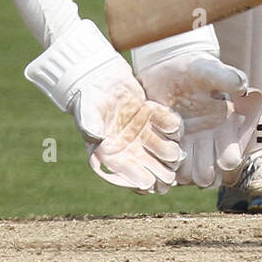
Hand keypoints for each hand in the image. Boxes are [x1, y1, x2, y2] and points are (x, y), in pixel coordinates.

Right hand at [24, 20, 183, 191]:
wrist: (97, 78)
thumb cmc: (87, 100)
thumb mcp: (87, 114)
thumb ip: (91, 128)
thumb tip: (98, 140)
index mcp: (114, 155)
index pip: (130, 177)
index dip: (141, 182)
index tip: (148, 183)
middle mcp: (131, 148)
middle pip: (153, 170)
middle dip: (162, 175)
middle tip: (169, 174)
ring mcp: (144, 133)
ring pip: (165, 151)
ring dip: (171, 153)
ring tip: (174, 152)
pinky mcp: (153, 117)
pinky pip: (169, 127)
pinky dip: (172, 127)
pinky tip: (171, 124)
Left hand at [138, 53, 261, 187]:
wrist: (167, 67)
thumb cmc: (194, 69)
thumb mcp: (209, 70)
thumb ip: (226, 77)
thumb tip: (241, 87)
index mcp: (224, 129)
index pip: (230, 159)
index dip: (225, 158)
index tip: (215, 145)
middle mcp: (207, 142)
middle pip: (208, 176)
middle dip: (200, 171)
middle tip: (188, 154)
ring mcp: (187, 146)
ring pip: (187, 177)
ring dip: (179, 170)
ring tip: (171, 152)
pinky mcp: (167, 145)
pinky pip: (167, 167)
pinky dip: (163, 165)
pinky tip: (158, 151)